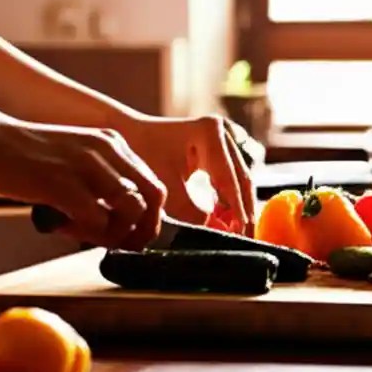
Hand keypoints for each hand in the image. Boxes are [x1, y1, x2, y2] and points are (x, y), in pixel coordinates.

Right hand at [0, 116, 166, 248]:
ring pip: (130, 211)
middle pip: (151, 202)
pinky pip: (95, 219)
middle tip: (114, 244)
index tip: (129, 236)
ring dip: (112, 233)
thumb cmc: (29, 158)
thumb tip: (121, 225)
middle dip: (138, 232)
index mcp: (114, 145)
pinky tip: (62, 226)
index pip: (154, 188)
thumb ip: (101, 183)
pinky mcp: (62, 182)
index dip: (148, 220)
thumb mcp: (77, 160)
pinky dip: (85, 233)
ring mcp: (86, 165)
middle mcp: (108, 150)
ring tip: (82, 232)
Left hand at [121, 115, 255, 233]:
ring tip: (239, 235)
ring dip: (239, 207)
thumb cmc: (139, 157)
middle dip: (244, 211)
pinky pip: (229, 179)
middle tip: (247, 240)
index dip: (238, 211)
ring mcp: (221, 138)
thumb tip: (220, 231)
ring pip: (239, 180)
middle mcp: (222, 131)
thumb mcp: (163, 188)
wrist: (123, 135)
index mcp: (210, 132)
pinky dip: (229, 200)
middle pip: (242, 179)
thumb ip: (191, 213)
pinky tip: (227, 221)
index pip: (230, 180)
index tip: (243, 237)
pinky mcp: (217, 149)